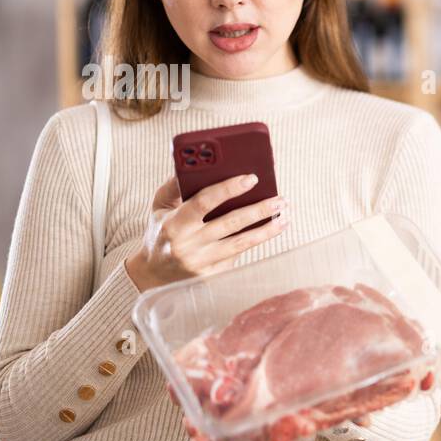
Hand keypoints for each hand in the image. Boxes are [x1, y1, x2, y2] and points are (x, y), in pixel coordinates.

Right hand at [126, 174, 286, 290]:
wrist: (154, 274)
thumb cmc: (161, 232)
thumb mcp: (159, 207)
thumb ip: (175, 186)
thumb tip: (197, 164)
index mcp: (174, 224)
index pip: (204, 202)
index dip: (228, 189)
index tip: (252, 178)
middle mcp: (188, 245)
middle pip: (230, 224)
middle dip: (259, 210)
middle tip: (281, 199)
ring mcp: (201, 263)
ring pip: (241, 244)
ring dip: (267, 230)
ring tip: (285, 217)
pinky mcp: (212, 276)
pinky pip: (238, 256)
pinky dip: (255, 241)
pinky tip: (270, 230)